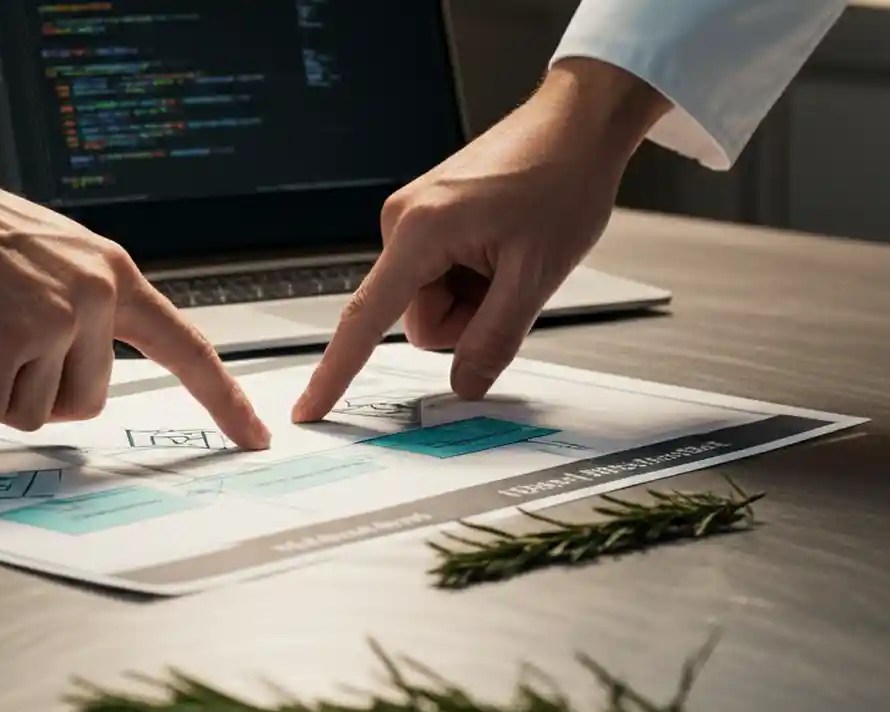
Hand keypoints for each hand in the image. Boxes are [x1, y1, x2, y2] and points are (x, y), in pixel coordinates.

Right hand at [0, 72, 269, 447]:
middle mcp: (93, 297)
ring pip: (33, 414)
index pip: (185, 345)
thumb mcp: (48, 257)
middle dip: (36, 389)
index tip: (254, 435)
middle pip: (85, 402)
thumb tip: (77, 375)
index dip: (221, 397)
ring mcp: (51, 322)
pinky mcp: (3, 347)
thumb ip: (78, 308)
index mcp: (111, 274)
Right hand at [293, 59, 668, 421]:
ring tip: (513, 256)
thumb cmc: (561, 179)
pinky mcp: (429, 217)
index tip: (309, 410)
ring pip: (433, 301)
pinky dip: (476, 277)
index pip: (365, 319)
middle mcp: (402, 221)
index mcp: (418, 232)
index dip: (336, 373)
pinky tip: (505, 246)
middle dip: (467, 318)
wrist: (579, 123)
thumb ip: (494, 338)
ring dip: (476, 297)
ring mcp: (414, 217)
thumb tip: (463, 386)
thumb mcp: (537, 274)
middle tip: (513, 280)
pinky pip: (442, 275)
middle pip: (418, 318)